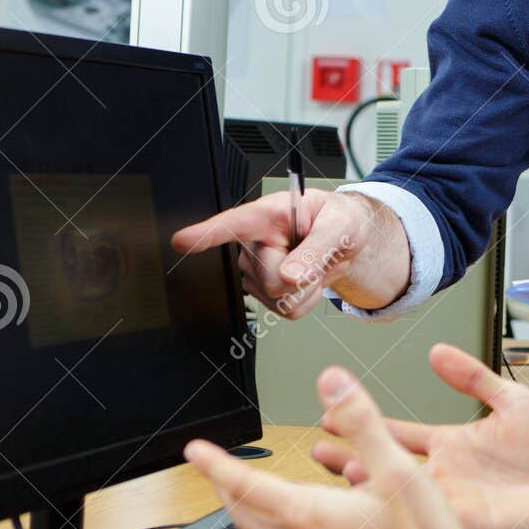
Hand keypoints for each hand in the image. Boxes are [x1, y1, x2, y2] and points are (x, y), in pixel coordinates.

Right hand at [171, 188, 409, 316]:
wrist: (346, 241)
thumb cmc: (340, 222)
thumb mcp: (340, 226)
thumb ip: (317, 248)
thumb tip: (290, 276)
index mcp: (268, 216)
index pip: (232, 225)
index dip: (205, 233)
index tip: (182, 241)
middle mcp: (254, 244)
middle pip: (270, 280)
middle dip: (302, 276)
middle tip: (317, 256)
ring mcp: (255, 270)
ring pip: (278, 299)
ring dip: (306, 289)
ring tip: (312, 264)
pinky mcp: (264, 291)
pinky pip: (286, 311)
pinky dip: (306, 300)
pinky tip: (307, 280)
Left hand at [184, 366, 495, 528]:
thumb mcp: (397, 472)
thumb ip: (362, 424)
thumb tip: (333, 384)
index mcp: (309, 516)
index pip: (245, 485)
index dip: (216, 464)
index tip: (195, 451)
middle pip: (244, 516)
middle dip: (226, 490)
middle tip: (218, 473)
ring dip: (257, 510)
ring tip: (263, 493)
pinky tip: (315, 527)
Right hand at [310, 343, 528, 528]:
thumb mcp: (509, 400)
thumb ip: (473, 377)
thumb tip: (436, 352)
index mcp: (451, 444)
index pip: (398, 433)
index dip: (367, 422)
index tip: (331, 411)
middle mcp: (444, 474)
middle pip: (388, 466)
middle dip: (352, 457)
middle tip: (316, 450)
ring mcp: (451, 500)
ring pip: (399, 495)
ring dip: (369, 487)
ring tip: (338, 476)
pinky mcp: (465, 522)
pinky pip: (425, 518)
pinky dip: (400, 513)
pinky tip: (377, 508)